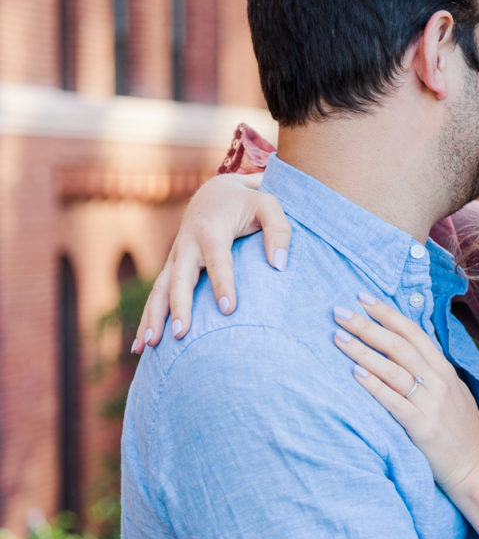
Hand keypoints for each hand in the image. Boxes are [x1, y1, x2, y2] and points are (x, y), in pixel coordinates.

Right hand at [133, 173, 291, 351]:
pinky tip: (139, 346)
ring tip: (148, 345)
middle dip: (179, 306)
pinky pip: (156, 295)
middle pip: (179, 278)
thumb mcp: (269, 205)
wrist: (215, 192)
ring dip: (152, 317)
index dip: (222, 283)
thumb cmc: (247, 203)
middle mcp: (187, 245)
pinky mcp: (171, 268)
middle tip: (181, 334)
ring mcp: (175, 258)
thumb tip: (279, 265)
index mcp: (212, 230)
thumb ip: (280, 231)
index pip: (218, 260)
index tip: (228, 308)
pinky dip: (147, 319)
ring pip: (159, 289)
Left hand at [334, 293, 478, 495]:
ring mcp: (432, 403)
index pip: (414, 333)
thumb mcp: (453, 394)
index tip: (363, 298)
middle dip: (368, 326)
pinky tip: (355, 373)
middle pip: (399, 346)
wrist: (476, 469)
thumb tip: (400, 352)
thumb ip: (430, 373)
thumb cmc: (460, 433)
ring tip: (338, 338)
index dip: (388, 313)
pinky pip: (394, 401)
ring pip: (393, 369)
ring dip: (363, 351)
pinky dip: (374, 385)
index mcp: (446, 370)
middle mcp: (440, 382)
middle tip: (340, 312)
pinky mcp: (423, 427)